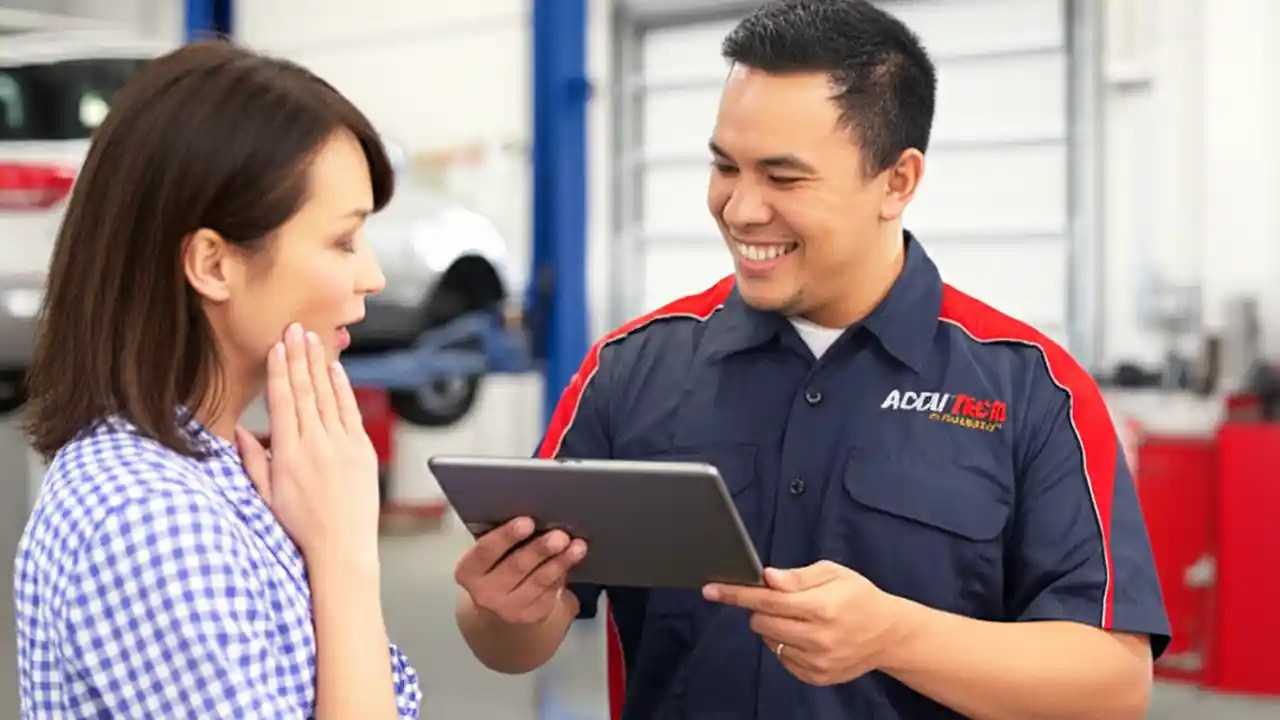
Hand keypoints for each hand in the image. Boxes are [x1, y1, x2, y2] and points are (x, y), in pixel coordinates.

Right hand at [235, 322, 380, 566]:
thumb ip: (252, 460)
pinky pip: (350, 411)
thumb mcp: (266, 495)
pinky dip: (343, 388)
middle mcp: (316, 444)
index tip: (276, 347)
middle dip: (298, 357)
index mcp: (288, 453)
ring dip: (319, 364)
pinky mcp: (362, 451)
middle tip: (294, 329)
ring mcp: (342, 445)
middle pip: (305, 390)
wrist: (342, 548)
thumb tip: (238, 431)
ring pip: (328, 395)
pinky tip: (335, 369)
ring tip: (313, 339)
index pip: (283, 401)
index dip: (279, 371)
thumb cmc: (301, 526)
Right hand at [454, 517, 587, 625]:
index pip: (485, 552)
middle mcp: (485, 594)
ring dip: (560, 562)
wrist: (496, 613)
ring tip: (577, 546)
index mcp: (468, 572)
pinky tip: (574, 559)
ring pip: (538, 581)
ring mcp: (509, 609)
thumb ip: (500, 539)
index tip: (527, 522)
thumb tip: (532, 513)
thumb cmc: (495, 568)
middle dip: (540, 549)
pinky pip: (550, 592)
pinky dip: (563, 573)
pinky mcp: (531, 616)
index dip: (506, 536)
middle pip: (516, 567)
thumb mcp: (488, 557)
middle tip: (560, 535)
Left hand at [703, 560, 908, 686]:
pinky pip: (782, 659)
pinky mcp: (817, 677)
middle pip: (762, 622)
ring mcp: (817, 661)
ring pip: (769, 641)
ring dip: (773, 626)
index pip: (767, 600)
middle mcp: (818, 637)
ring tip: (798, 618)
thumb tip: (767, 578)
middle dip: (760, 608)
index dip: (736, 593)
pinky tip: (805, 636)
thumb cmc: (858, 596)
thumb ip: (798, 577)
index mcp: (821, 607)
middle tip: (778, 600)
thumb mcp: (833, 573)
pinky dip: (784, 645)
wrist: (888, 634)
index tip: (711, 589)